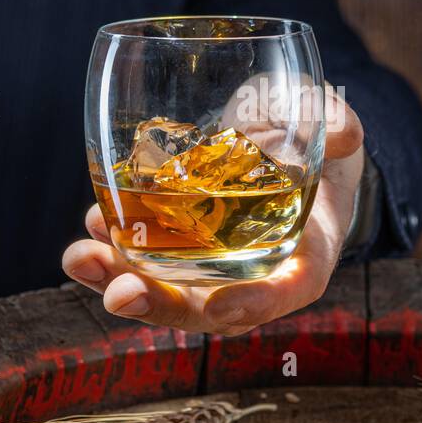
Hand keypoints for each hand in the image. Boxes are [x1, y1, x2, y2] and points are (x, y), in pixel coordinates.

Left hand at [62, 96, 365, 334]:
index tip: (220, 307)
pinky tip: (93, 223)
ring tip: (80, 258)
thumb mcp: (332, 115)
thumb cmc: (313, 124)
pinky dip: (115, 244)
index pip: (292, 286)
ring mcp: (215, 256)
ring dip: (120, 279)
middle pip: (212, 304)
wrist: (281, 121)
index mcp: (310, 244)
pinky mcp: (182, 235)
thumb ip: (336, 121)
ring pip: (169, 286)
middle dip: (162, 306)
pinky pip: (147, 252)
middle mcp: (258, 264)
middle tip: (118, 293)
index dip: (258, 302)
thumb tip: (341, 134)